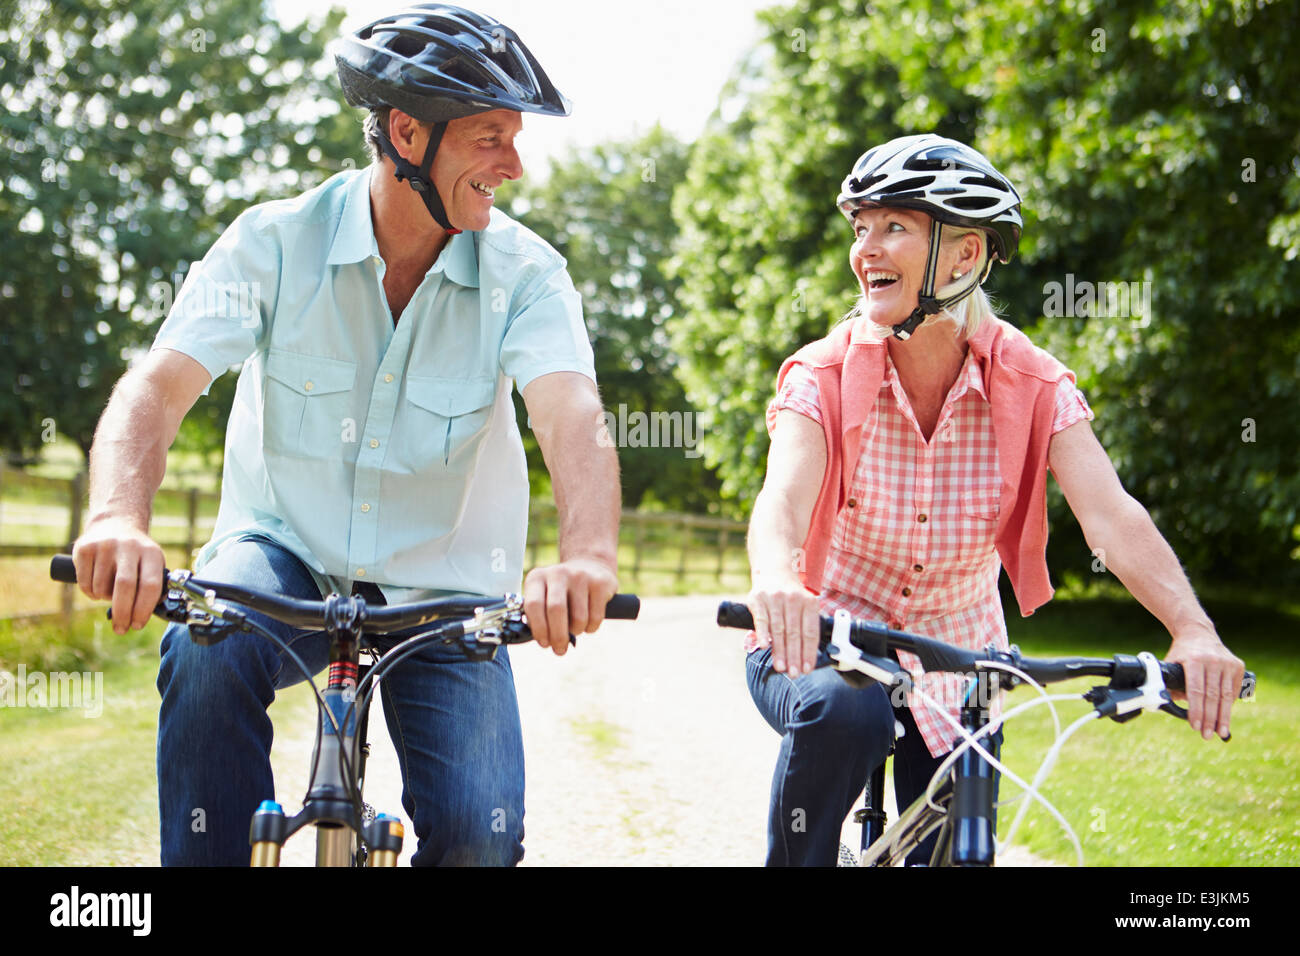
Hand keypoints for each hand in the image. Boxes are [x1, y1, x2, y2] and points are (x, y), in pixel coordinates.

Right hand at [71, 517, 166, 634]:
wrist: (115, 524)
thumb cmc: (137, 555)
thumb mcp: (152, 564)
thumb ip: (153, 588)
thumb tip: (144, 618)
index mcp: (151, 553)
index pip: (151, 585)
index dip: (144, 609)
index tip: (137, 625)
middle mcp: (129, 546)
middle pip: (125, 587)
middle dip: (123, 613)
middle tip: (121, 629)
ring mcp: (105, 546)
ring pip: (102, 588)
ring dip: (105, 600)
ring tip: (110, 593)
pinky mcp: (84, 548)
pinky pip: (85, 584)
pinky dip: (91, 594)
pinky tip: (97, 586)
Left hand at [522, 557, 618, 655]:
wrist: (590, 567)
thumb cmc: (561, 593)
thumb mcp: (544, 597)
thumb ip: (538, 617)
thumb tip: (545, 642)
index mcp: (537, 577)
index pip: (533, 605)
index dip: (538, 629)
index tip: (544, 643)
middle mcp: (558, 573)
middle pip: (556, 610)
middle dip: (558, 636)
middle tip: (560, 649)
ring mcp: (580, 576)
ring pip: (578, 618)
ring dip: (576, 632)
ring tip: (575, 629)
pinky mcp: (600, 583)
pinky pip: (595, 618)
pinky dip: (590, 628)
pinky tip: (587, 622)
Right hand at [747, 580, 820, 676]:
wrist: (772, 570)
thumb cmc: (790, 596)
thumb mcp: (803, 605)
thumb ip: (805, 627)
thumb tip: (805, 658)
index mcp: (809, 602)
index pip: (810, 632)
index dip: (809, 653)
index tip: (807, 669)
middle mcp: (793, 599)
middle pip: (795, 633)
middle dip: (794, 656)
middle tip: (793, 674)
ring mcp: (775, 598)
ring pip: (779, 629)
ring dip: (779, 651)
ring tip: (780, 667)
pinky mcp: (758, 598)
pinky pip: (761, 619)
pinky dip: (763, 633)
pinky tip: (764, 646)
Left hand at [1165, 627, 1245, 740]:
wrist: (1197, 632)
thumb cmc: (1181, 652)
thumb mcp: (1170, 663)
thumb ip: (1169, 683)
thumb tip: (1167, 705)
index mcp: (1195, 660)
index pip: (1196, 691)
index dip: (1196, 710)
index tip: (1195, 726)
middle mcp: (1213, 661)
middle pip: (1212, 696)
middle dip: (1209, 718)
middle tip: (1206, 735)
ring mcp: (1227, 663)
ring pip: (1225, 696)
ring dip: (1223, 716)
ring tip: (1220, 732)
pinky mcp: (1238, 665)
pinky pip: (1233, 690)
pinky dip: (1228, 705)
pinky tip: (1224, 717)